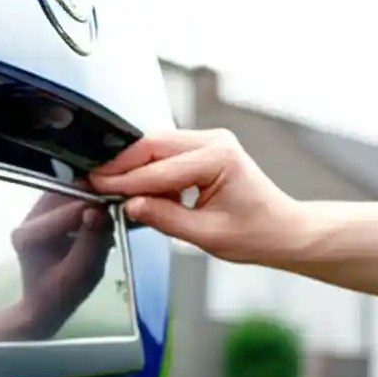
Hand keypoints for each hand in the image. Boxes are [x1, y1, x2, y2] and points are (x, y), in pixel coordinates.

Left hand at [10, 192, 113, 337]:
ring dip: (89, 204)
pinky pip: (66, 200)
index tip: (118, 215)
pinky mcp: (41, 215)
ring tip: (104, 224)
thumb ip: (91, 241)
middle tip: (112, 220)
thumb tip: (98, 210)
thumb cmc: (62, 295)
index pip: (69, 209)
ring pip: (67, 194)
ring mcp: (32, 215)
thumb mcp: (82, 273)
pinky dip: (83, 208)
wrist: (44, 305)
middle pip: (67, 195)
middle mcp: (27, 220)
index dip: (97, 208)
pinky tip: (93, 225)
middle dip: (92, 202)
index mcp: (30, 235)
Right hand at [89, 129, 306, 264]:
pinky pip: (167, 154)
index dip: (124, 180)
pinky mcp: (205, 150)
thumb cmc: (256, 232)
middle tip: (95, 181)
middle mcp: (215, 142)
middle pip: (153, 145)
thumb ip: (165, 218)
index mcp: (218, 158)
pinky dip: (149, 170)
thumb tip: (132, 206)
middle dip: (122, 164)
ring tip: (113, 188)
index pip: (158, 169)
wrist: (282, 230)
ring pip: (157, 146)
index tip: (98, 186)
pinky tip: (140, 190)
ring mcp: (211, 142)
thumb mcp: (206, 234)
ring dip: (134, 166)